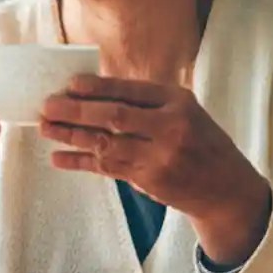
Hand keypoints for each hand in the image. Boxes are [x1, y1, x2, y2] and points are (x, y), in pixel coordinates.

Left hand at [39, 75, 271, 264]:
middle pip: (114, 116)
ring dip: (71, 135)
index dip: (97, 87)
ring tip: (45, 128)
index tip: (69, 84)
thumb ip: (147, 104)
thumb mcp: (185, 112)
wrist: (227, 188)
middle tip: (47, 105)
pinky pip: (106, 168)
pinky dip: (79, 162)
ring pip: (106, 143)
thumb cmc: (200, 142)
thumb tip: (93, 94)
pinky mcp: (149, 180)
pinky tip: (58, 157)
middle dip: (76, 110)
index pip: (130, 90)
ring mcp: (160, 156)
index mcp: (178, 101)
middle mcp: (170, 127)